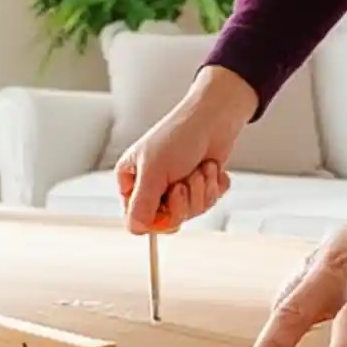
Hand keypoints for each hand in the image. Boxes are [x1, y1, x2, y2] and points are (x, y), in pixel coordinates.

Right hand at [116, 66, 256, 233]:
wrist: (214, 118)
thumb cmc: (179, 136)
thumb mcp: (154, 171)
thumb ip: (142, 204)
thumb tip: (134, 229)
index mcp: (132, 181)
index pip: (137, 219)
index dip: (156, 217)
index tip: (167, 202)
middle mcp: (153, 187)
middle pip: (168, 220)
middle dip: (184, 201)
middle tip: (183, 182)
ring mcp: (177, 188)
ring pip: (191, 212)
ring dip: (201, 190)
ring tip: (198, 168)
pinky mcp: (200, 187)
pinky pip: (209, 203)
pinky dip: (214, 186)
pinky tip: (209, 168)